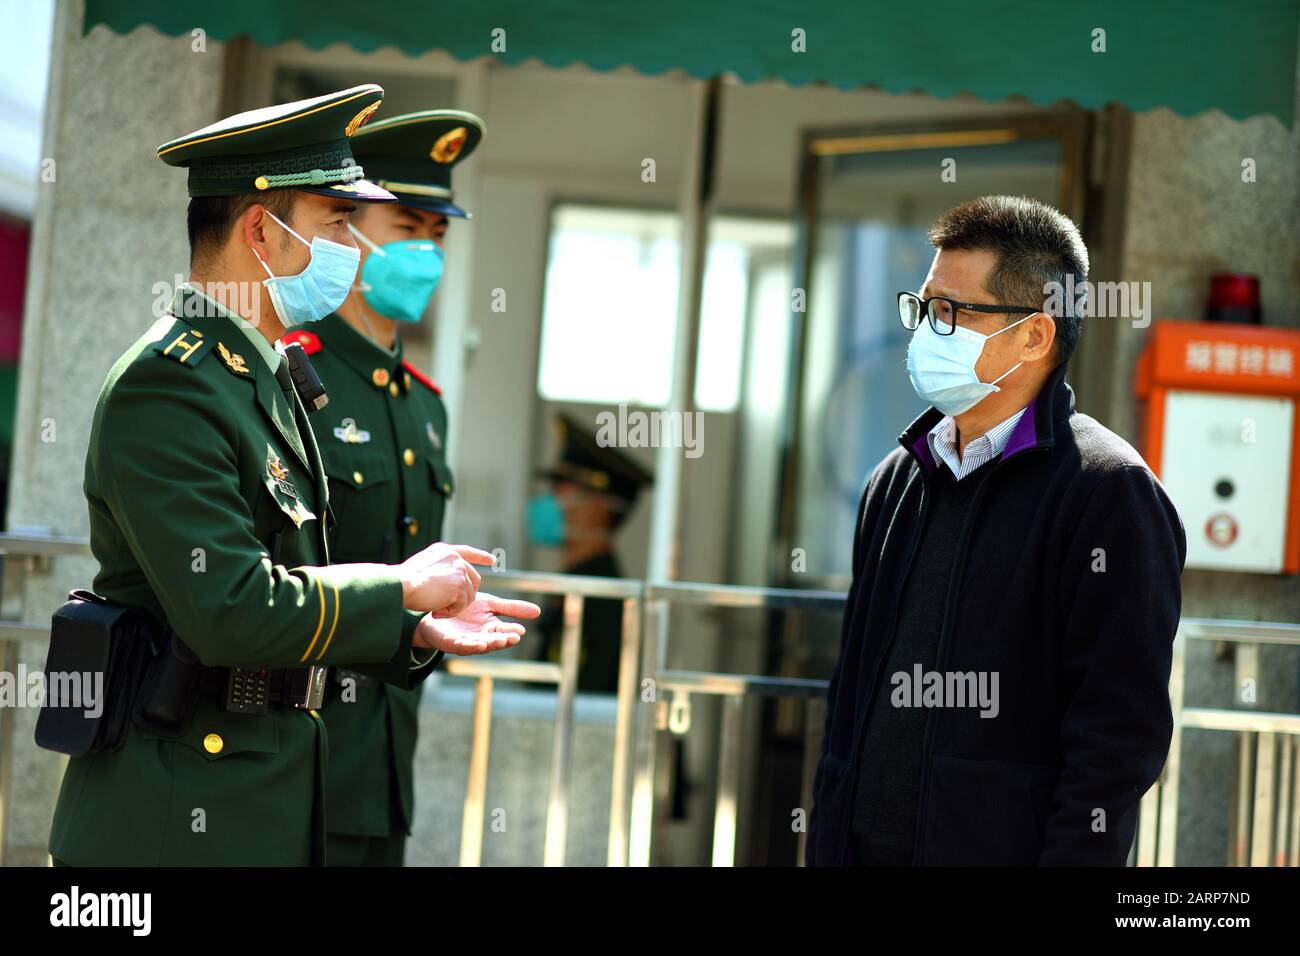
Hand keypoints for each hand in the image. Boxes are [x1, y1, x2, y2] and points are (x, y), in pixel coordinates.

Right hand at [397, 543, 495, 616]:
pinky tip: (436, 612)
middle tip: (451, 606)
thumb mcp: (421, 566)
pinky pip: (462, 605)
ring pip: (468, 595)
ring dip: (454, 607)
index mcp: (444, 551)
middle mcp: (454, 558)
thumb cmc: (402, 581)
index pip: (467, 551)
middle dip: (466, 595)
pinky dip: (450, 612)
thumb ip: (438, 568)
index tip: (492, 560)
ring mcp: (459, 571)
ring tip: (436, 609)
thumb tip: (447, 580)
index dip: (480, 556)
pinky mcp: (459, 586)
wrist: (400, 585)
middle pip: (473, 579)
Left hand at [411, 592, 540, 654]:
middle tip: (512, 638)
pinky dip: (468, 646)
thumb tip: (538, 612)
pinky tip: (474, 643)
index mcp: (491, 629)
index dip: (511, 632)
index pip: (504, 632)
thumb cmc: (466, 609)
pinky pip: (460, 646)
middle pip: (493, 641)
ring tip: (497, 641)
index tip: (520, 631)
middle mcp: (480, 638)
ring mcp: (466, 642)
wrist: (438, 609)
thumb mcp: (491, 604)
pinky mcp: (450, 644)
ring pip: (479, 646)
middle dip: (502, 641)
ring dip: (488, 645)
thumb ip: (512, 608)